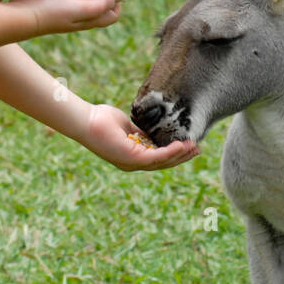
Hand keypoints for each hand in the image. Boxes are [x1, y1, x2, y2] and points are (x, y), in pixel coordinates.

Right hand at [8, 0, 119, 35]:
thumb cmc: (51, 11)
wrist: (22, 15)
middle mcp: (79, 17)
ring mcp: (66, 11)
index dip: (117, 5)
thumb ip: (96, 7)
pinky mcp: (55, 2)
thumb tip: (113, 1)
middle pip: (100, 8)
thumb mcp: (77, 8)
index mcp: (87, 20)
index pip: (111, 17)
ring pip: (85, 0)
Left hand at [79, 104, 200, 171]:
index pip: (157, 158)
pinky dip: (170, 152)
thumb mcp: (127, 126)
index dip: (174, 154)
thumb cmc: (101, 120)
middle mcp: (132, 163)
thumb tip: (151, 131)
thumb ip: (139, 132)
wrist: (86, 120)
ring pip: (162, 162)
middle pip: (163, 163)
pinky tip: (182, 145)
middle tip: (197, 150)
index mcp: (131, 156)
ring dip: (180, 155)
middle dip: (181, 157)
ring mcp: (132, 162)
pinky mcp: (132, 158)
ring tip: (194, 148)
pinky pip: (156, 157)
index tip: (188, 146)